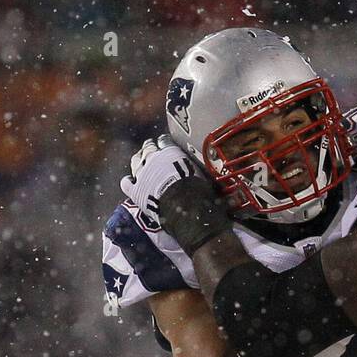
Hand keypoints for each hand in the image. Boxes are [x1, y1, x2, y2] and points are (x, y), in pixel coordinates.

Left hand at [122, 136, 228, 253]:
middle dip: (150, 149)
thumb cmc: (200, 196)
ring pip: (135, 161)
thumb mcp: (206, 181)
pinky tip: (130, 182)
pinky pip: (127, 183)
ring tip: (141, 164)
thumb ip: (205, 175)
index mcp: (170, 152)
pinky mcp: (135, 191)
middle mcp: (154, 158)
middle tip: (152, 152)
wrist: (187, 214)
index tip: (166, 146)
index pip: (165, 141)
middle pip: (148, 148)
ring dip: (139, 161)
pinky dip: (128, 181)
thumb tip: (230, 185)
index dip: (165, 144)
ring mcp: (142, 174)